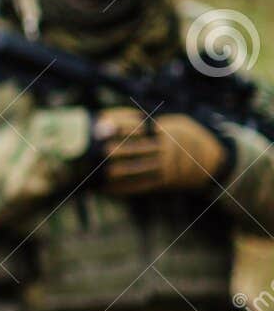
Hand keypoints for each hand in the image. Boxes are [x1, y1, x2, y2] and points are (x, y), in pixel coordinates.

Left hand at [94, 107, 228, 194]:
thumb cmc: (190, 137)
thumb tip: (124, 121)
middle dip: (115, 149)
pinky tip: (108, 188)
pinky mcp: (165, 182)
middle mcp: (167, 149)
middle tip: (95, 149)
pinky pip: (142, 186)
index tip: (102, 126)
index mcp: (168, 131)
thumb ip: (154, 124)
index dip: (120, 127)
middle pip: (136, 148)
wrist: (215, 161)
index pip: (139, 128)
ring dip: (116, 170)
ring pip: (137, 169)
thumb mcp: (178, 124)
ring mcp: (167, 166)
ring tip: (98, 171)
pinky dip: (124, 188)